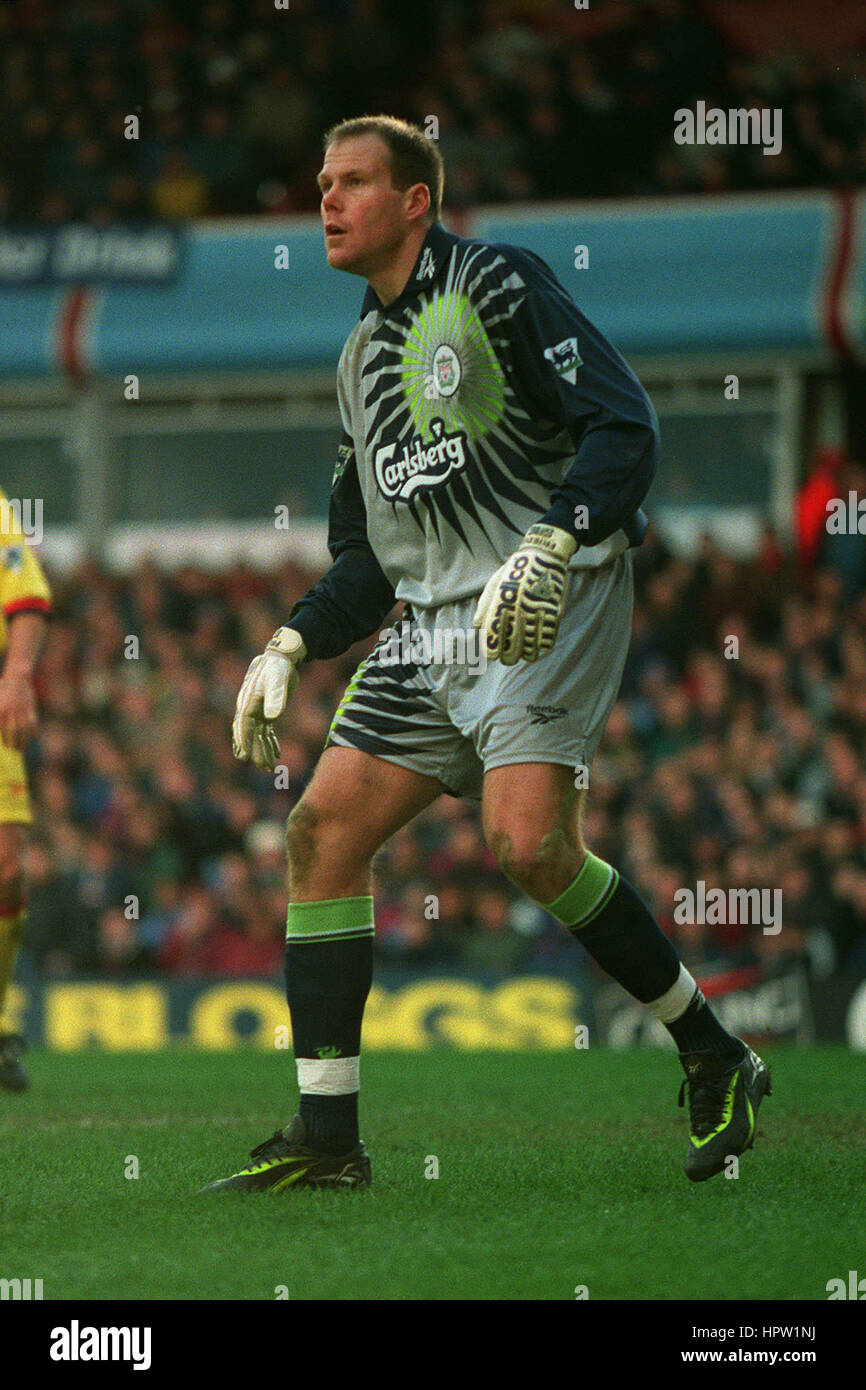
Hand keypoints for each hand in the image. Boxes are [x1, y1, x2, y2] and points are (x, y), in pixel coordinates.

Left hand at [0, 669, 37, 748]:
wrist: (18, 676)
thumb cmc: (3, 687)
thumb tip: (0, 726)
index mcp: (0, 709)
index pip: (1, 729)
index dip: (2, 738)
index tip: (3, 745)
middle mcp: (11, 711)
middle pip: (12, 732)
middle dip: (12, 743)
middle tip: (12, 749)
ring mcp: (22, 710)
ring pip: (24, 730)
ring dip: (23, 741)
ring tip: (21, 748)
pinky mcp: (31, 708)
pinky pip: (33, 723)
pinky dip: (33, 732)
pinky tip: (32, 736)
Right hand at [232, 627, 306, 770]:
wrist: (281, 658)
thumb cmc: (278, 668)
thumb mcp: (278, 681)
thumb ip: (276, 698)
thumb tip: (272, 717)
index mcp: (248, 702)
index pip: (244, 725)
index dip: (243, 741)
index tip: (245, 756)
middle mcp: (249, 709)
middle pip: (249, 734)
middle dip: (255, 751)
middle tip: (263, 767)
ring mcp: (258, 711)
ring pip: (258, 735)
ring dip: (263, 750)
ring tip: (270, 767)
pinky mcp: (267, 711)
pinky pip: (266, 731)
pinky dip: (270, 742)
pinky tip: (277, 754)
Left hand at [472, 524, 576, 664]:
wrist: (544, 554)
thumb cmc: (515, 570)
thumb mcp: (494, 583)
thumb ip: (484, 606)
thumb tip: (477, 628)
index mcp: (501, 599)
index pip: (492, 635)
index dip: (491, 649)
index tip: (492, 654)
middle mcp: (518, 606)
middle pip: (511, 647)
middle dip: (507, 656)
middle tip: (507, 656)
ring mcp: (537, 609)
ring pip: (530, 647)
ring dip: (525, 654)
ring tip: (522, 654)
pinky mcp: (554, 611)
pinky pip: (547, 639)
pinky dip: (541, 648)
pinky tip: (537, 649)